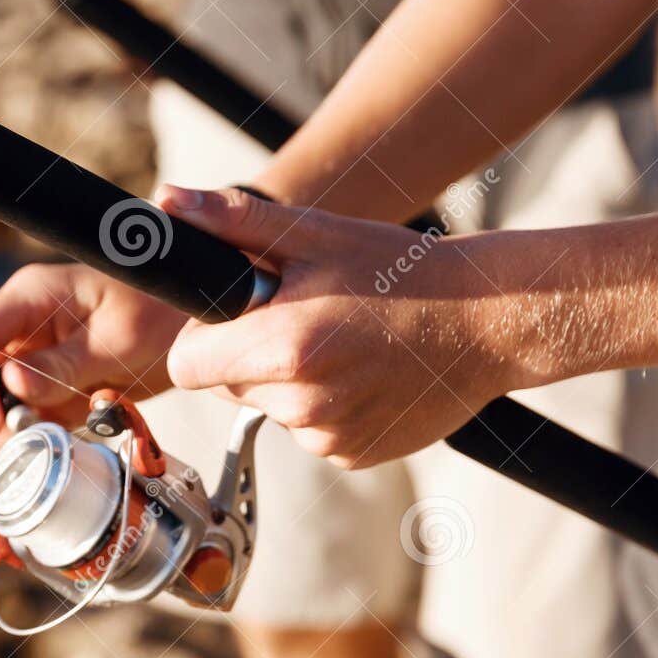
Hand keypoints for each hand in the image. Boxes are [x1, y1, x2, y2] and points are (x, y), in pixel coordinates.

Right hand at [0, 263, 186, 458]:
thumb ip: (65, 364)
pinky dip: (23, 441)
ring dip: (0, 434)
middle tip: (23, 447)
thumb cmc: (159, 311)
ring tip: (44, 449)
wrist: (186, 321)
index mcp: (30, 297)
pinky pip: (11, 419)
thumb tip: (13, 386)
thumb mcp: (120, 339)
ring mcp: (23, 357)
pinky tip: (54, 448)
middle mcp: (16, 326)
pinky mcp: (37, 387)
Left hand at [158, 185, 529, 468]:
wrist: (490, 321)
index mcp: (283, 348)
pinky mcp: (351, 455)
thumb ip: (232, 222)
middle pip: (224, 387)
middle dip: (246, 354)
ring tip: (343, 342)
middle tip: (303, 317)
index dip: (202, 339)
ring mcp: (328, 437)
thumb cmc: (400, 272)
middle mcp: (301, 403)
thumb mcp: (315, 235)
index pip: (185, 367)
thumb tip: (167, 201)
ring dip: (288, 380)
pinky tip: (362, 373)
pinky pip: (309, 431)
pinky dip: (324, 406)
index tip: (236, 316)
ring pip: (269, 408)